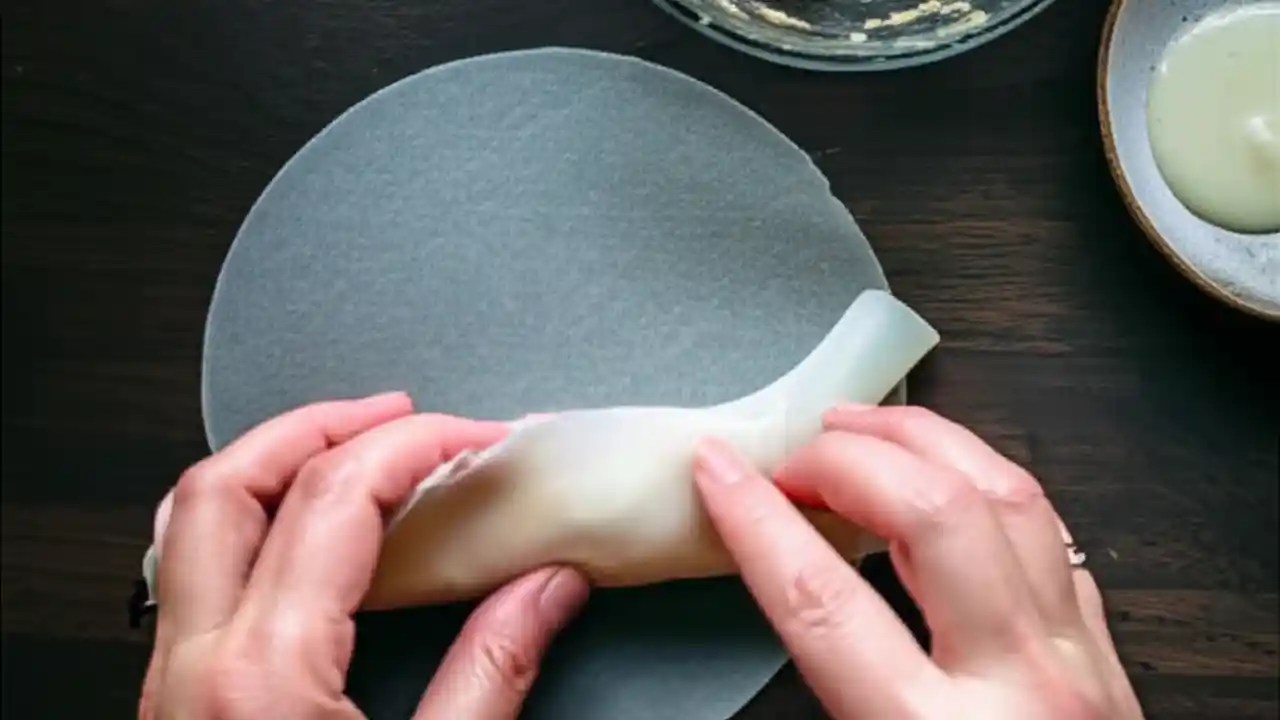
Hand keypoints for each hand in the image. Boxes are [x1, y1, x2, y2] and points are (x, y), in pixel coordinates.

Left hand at [140, 393, 588, 719]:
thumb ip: (494, 673)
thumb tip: (547, 588)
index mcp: (263, 676)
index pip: (336, 499)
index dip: (416, 447)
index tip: (475, 438)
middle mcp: (196, 666)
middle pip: (230, 481)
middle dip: (320, 425)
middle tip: (401, 414)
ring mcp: (171, 684)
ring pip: (193, 520)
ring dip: (273, 462)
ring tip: (351, 450)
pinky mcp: (175, 705)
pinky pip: (195, 573)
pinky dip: (253, 522)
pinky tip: (308, 539)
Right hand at [693, 405, 1142, 719]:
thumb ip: (816, 712)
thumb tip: (772, 623)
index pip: (825, 601)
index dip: (758, 523)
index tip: (715, 470)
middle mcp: (1016, 686)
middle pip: (928, 517)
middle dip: (844, 461)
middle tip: (787, 458)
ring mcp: (1074, 661)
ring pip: (1007, 498)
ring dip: (924, 440)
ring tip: (859, 425)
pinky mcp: (1104, 654)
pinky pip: (1049, 531)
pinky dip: (988, 478)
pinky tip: (947, 470)